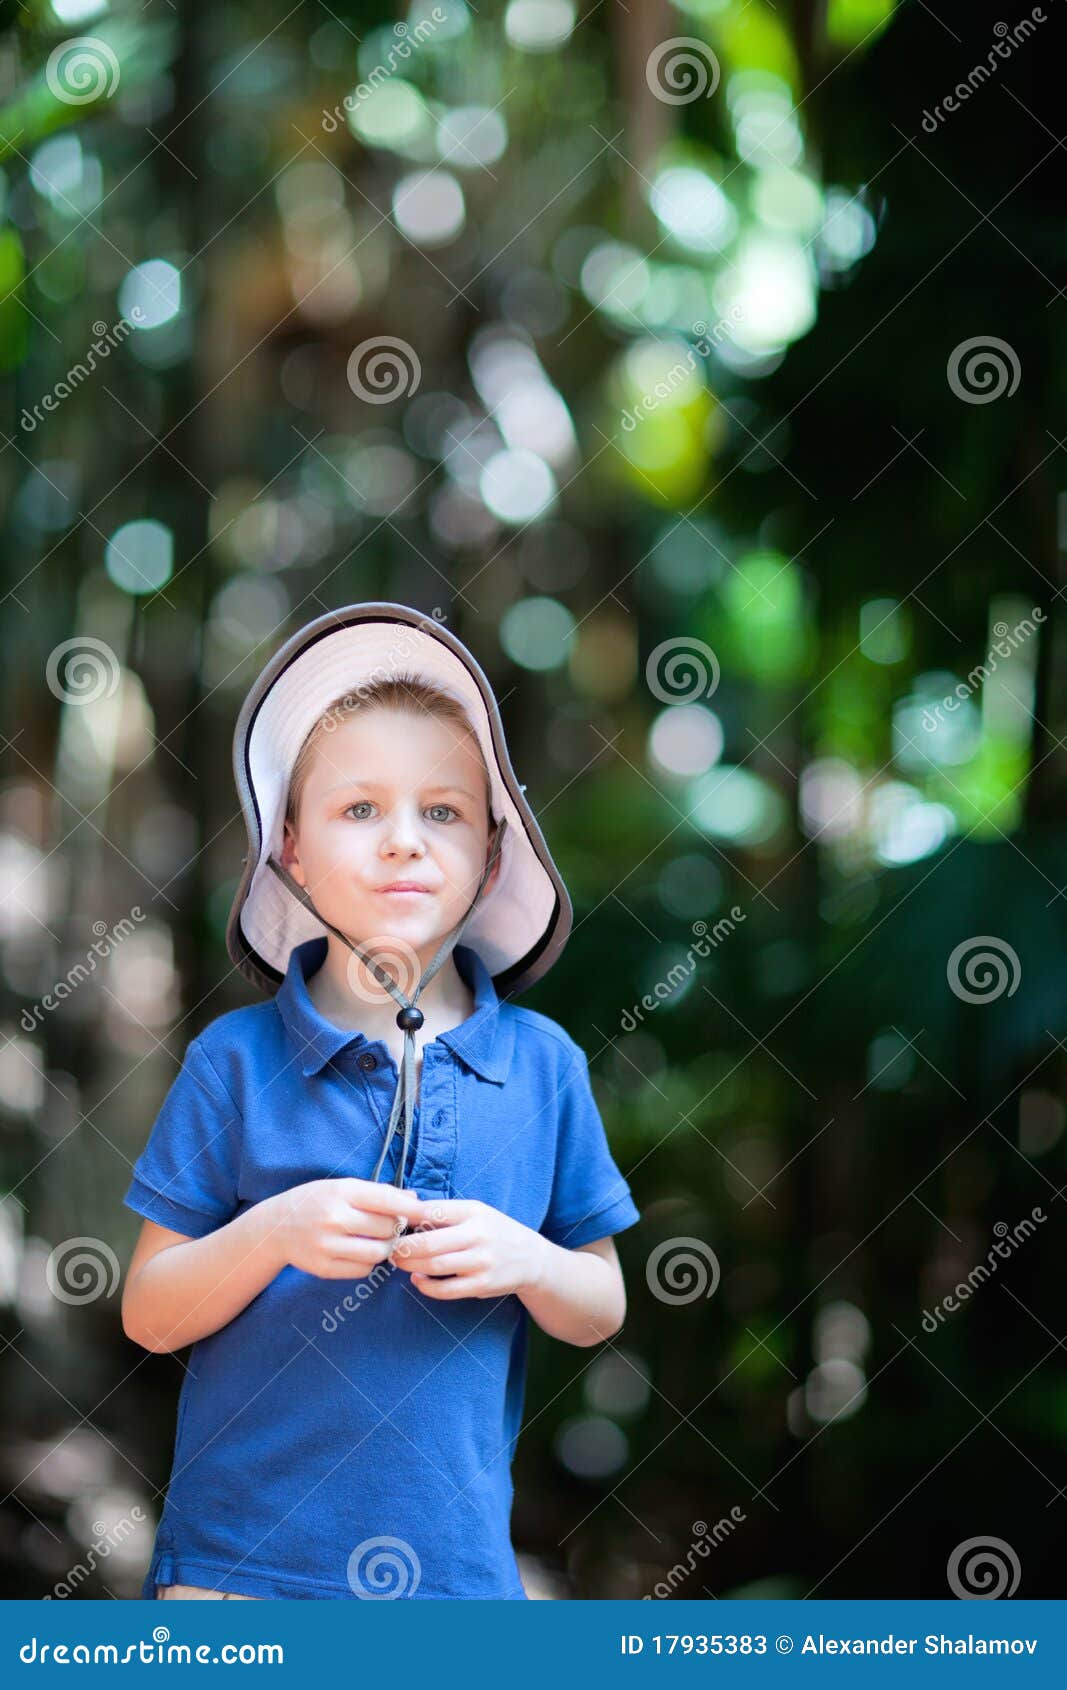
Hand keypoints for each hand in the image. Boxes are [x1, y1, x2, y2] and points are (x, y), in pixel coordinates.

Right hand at [272, 1177, 422, 1279]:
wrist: (275, 1227)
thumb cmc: (316, 1201)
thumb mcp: (342, 1187)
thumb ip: (377, 1193)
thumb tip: (413, 1200)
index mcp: (341, 1192)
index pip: (387, 1201)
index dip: (412, 1209)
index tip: (429, 1213)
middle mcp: (333, 1218)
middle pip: (387, 1228)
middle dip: (398, 1228)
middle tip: (396, 1227)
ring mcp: (327, 1245)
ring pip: (378, 1253)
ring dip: (387, 1248)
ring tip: (381, 1240)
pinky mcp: (323, 1268)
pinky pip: (363, 1270)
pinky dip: (369, 1263)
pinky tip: (362, 1252)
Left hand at [390, 1197, 548, 1299]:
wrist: (530, 1258)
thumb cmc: (493, 1232)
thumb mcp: (475, 1213)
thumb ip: (444, 1213)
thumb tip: (403, 1211)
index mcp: (472, 1211)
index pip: (431, 1211)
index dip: (406, 1219)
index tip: (391, 1225)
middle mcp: (477, 1234)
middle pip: (428, 1242)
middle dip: (401, 1247)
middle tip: (389, 1249)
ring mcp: (481, 1261)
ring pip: (434, 1265)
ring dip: (410, 1266)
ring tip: (399, 1262)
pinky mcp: (481, 1284)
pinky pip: (446, 1289)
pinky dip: (426, 1286)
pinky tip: (418, 1280)